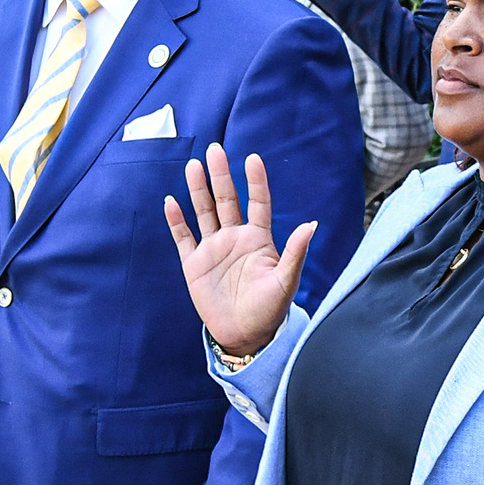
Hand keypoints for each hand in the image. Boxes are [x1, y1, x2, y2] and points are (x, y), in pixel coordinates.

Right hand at [162, 143, 318, 358]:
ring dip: (198, 190)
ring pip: (204, 212)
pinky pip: (183, 237)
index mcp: (258, 240)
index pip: (257, 203)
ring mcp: (213, 249)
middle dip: (220, 176)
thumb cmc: (271, 309)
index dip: (255, 182)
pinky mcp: (194, 264)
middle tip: (215, 150)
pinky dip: (177, 220)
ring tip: (193, 165)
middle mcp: (235, 238)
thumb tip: (312, 224)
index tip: (252, 158)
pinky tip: (171, 201)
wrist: (245, 334)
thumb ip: (296, 252)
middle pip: (226, 200)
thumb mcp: (286, 280)